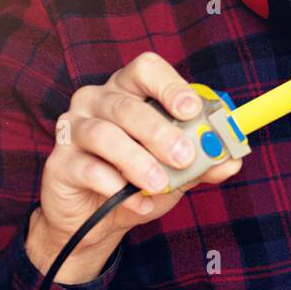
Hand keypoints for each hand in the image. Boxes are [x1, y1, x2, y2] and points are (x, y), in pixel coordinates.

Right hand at [27, 51, 241, 283]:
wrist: (95, 221)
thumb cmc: (137, 180)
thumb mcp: (175, 170)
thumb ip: (202, 162)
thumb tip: (231, 160)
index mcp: (128, 90)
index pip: (146, 69)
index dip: (170, 85)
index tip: (192, 110)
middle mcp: (97, 100)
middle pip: (128, 105)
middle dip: (160, 132)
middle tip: (184, 157)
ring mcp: (73, 128)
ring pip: (105, 135)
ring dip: (138, 161)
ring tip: (160, 184)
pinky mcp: (59, 162)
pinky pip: (87, 168)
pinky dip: (116, 187)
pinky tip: (136, 201)